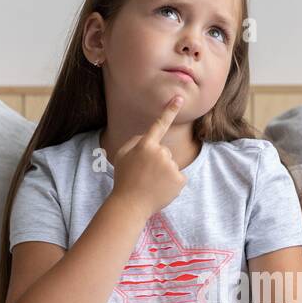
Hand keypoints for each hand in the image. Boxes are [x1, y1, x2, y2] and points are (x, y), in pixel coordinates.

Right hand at [108, 94, 187, 216]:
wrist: (130, 205)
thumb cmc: (124, 179)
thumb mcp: (121, 155)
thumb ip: (134, 141)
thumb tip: (147, 137)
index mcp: (145, 145)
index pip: (159, 124)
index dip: (169, 110)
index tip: (179, 97)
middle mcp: (160, 153)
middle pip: (164, 152)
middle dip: (157, 161)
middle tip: (144, 175)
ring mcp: (171, 166)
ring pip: (171, 165)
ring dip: (164, 174)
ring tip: (151, 184)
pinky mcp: (179, 179)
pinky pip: (178, 177)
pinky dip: (171, 184)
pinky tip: (160, 190)